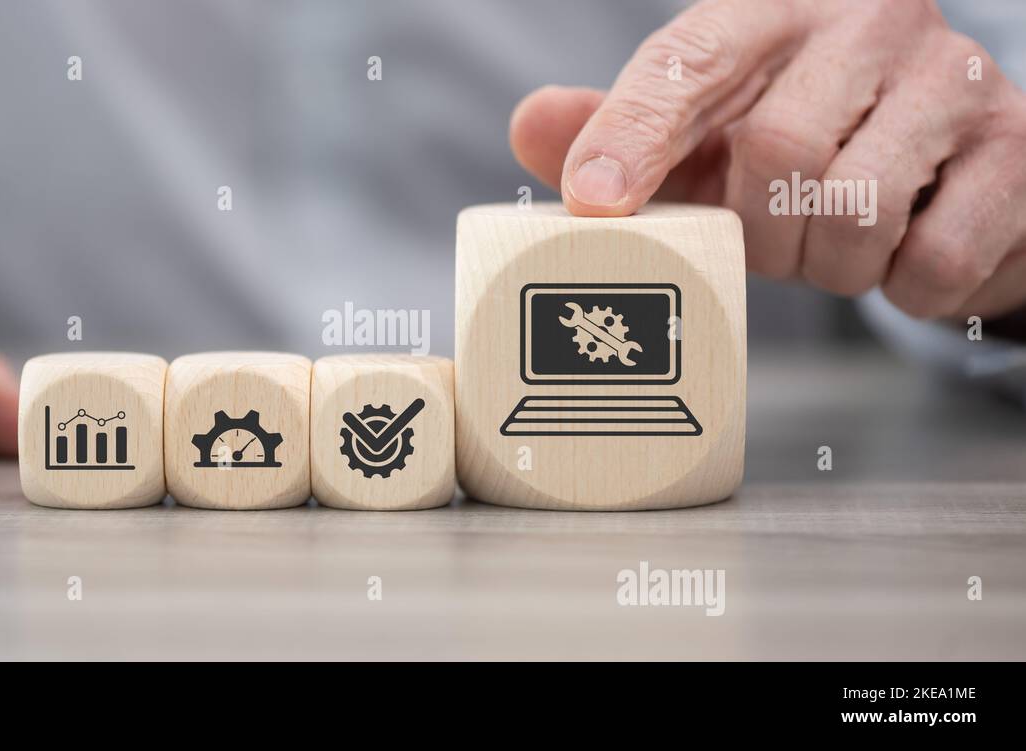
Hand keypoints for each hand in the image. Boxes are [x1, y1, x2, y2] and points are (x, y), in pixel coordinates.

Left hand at [510, 0, 1025, 319]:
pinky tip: (901, 256)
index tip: (594, 204)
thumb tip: (531, 125)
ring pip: (855, 212)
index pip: (693, 58)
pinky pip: (934, 260)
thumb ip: (620, 129)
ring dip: (827, 267)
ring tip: (834, 246)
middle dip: (759, 231)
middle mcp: (875, 24)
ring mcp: (960, 82)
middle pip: (776, 151)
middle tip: (770, 238)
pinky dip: (903, 289)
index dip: (635, 131)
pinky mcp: (1019, 154)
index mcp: (779, 9)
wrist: (951, 168)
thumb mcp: (706, 134)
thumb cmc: (807, 146)